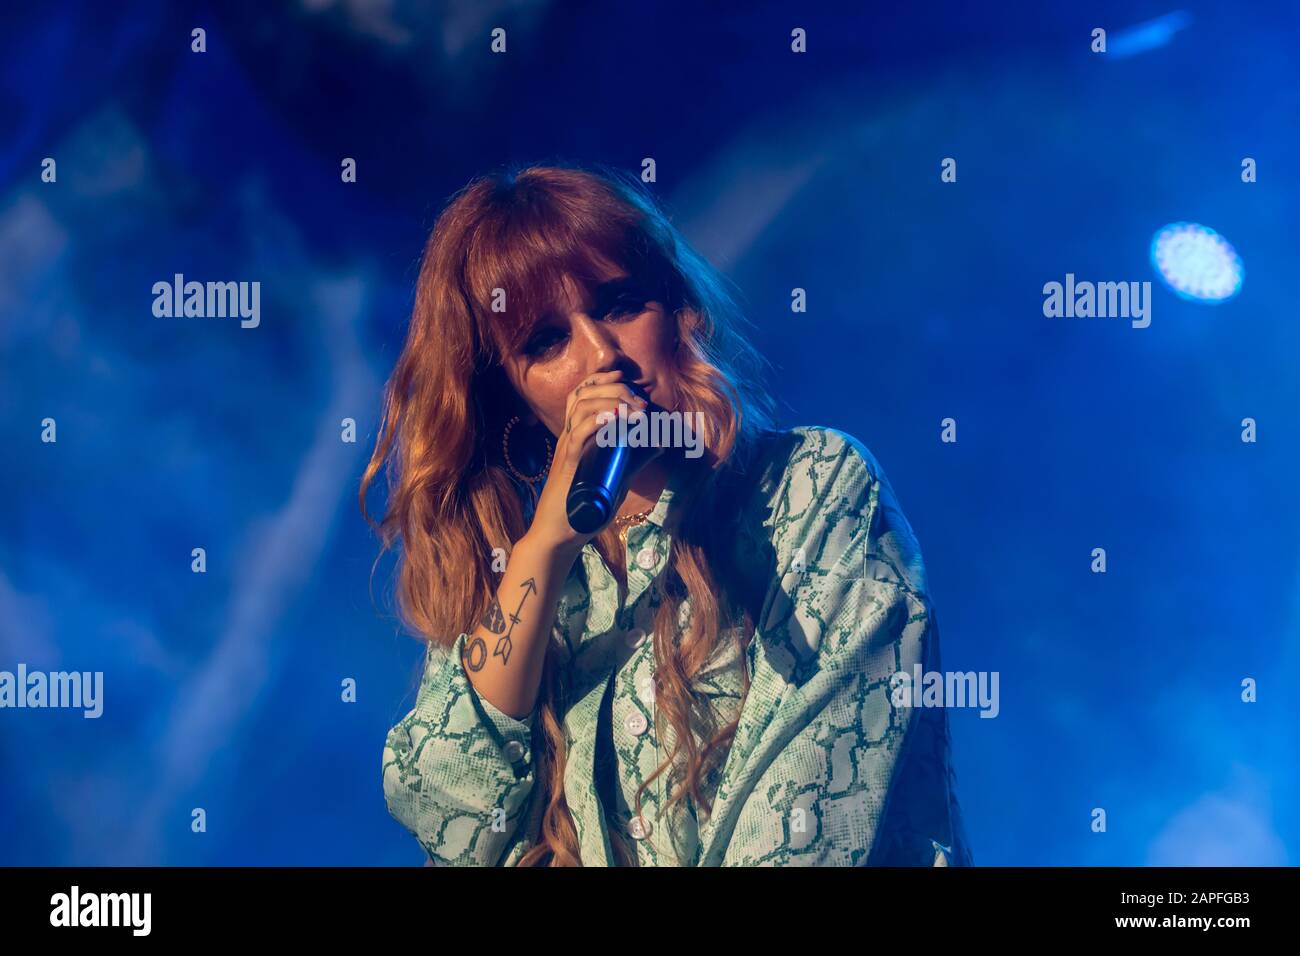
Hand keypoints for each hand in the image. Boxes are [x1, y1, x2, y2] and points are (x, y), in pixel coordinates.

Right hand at [521, 369, 658, 559]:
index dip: (600, 379)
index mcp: (575, 436)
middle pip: (583, 394)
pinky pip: (578, 433)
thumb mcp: (616, 478)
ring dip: (611, 401)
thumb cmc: (583, 508)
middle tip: (640, 402)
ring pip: (581, 407)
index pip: (580, 395)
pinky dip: (598, 420)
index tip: (623, 377)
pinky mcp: (568, 464)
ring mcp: (567, 449)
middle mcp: (568, 437)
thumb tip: (659, 444)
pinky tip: (616, 418)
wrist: (559, 535)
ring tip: (635, 411)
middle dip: (615, 388)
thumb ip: (634, 460)